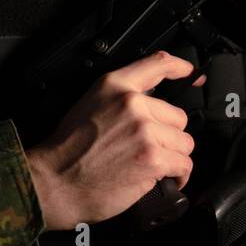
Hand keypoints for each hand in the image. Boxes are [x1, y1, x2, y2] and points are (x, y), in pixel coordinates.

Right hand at [26, 50, 205, 231]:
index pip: (159, 64)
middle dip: (168, 136)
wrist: (54, 182)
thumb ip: (121, 98)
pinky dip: (178, 176)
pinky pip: (183, 165)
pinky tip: (163, 178)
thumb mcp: (90, 104)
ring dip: (172, 157)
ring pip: (183, 143)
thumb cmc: (67, 150)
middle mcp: (133, 104)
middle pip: (178, 117)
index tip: (192, 73)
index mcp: (115, 86)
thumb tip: (151, 103)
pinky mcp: (152, 158)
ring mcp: (144, 131)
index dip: (182, 68)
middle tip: (147, 149)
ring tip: (150, 165)